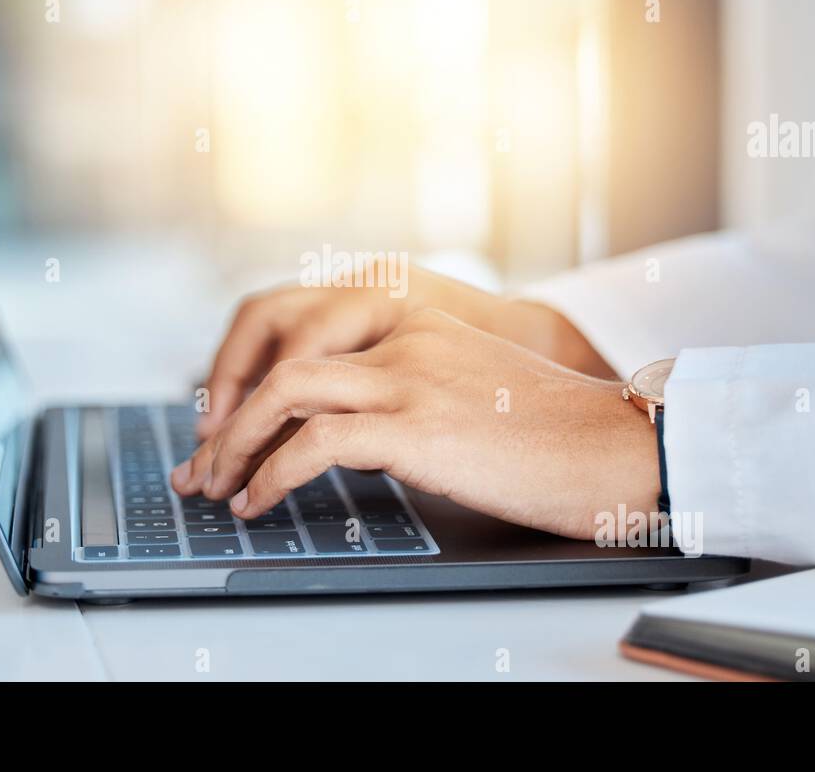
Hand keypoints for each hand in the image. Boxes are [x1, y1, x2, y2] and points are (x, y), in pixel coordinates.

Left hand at [173, 308, 658, 539]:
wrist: (613, 446)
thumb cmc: (544, 428)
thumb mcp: (462, 379)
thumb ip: (400, 381)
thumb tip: (332, 426)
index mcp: (411, 313)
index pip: (294, 321)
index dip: (243, 370)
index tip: (221, 419)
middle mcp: (403, 331)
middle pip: (278, 353)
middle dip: (224, 412)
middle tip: (202, 461)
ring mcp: (409, 374)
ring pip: (284, 392)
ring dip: (235, 444)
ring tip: (218, 486)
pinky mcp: (417, 425)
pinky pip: (314, 443)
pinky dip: (272, 474)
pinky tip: (262, 500)